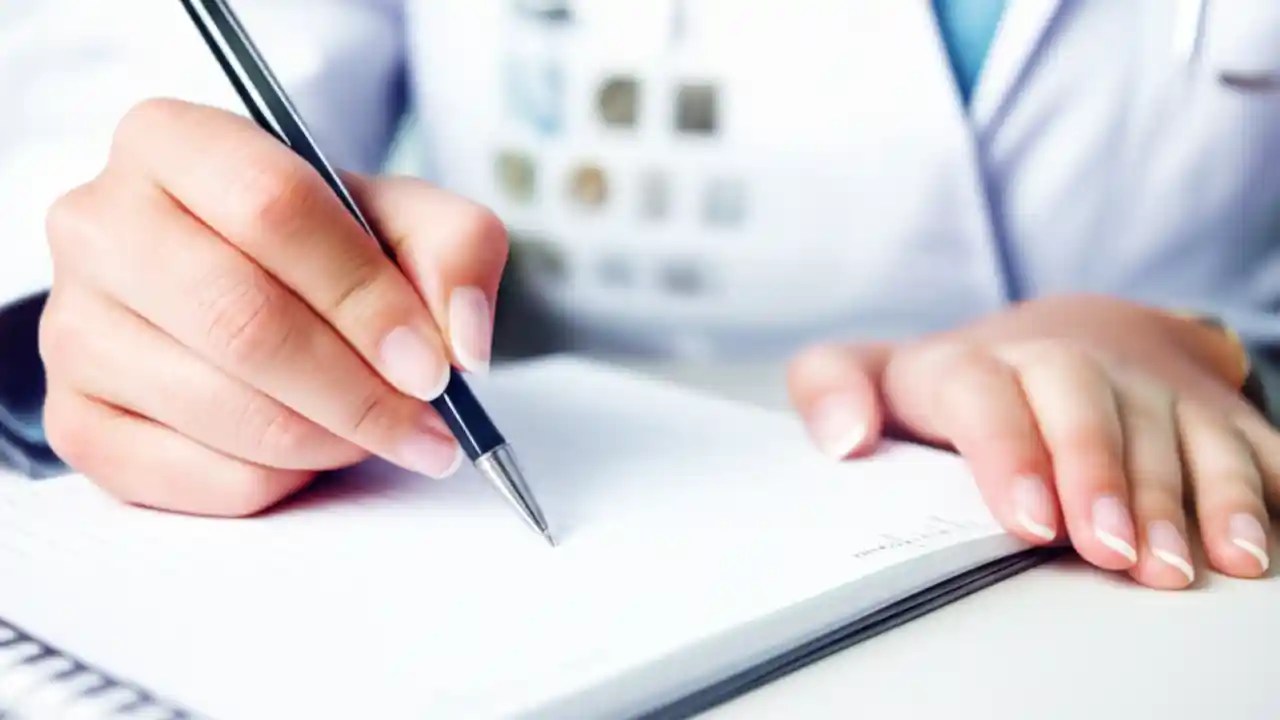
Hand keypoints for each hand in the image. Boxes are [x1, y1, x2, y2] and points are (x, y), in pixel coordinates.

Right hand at [40, 99, 507, 515]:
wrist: (246, 296)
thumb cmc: (323, 250)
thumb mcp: (405, 220)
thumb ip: (456, 251)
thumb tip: (461, 345)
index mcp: (172, 141)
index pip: (274, 210)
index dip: (365, 298)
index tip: (433, 364)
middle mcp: (99, 225)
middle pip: (243, 321)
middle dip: (358, 390)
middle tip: (427, 424)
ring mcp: (73, 329)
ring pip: (222, 408)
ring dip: (329, 439)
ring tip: (381, 433)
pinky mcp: (77, 422)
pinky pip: (194, 477)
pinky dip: (279, 481)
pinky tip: (311, 452)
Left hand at [789, 295, 1277, 588]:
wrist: (1064, 334)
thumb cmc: (959, 383)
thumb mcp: (880, 374)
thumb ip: (830, 386)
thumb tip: (842, 437)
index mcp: (974, 362)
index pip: (984, 392)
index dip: (1008, 450)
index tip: (1027, 521)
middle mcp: (1064, 363)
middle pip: (1083, 404)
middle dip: (1100, 477)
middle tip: (1111, 553)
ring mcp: (1144, 384)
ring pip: (1168, 429)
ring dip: (1181, 497)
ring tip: (1181, 566)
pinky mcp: (1207, 408)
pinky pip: (1246, 443)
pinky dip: (1253, 491)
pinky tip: (1251, 545)